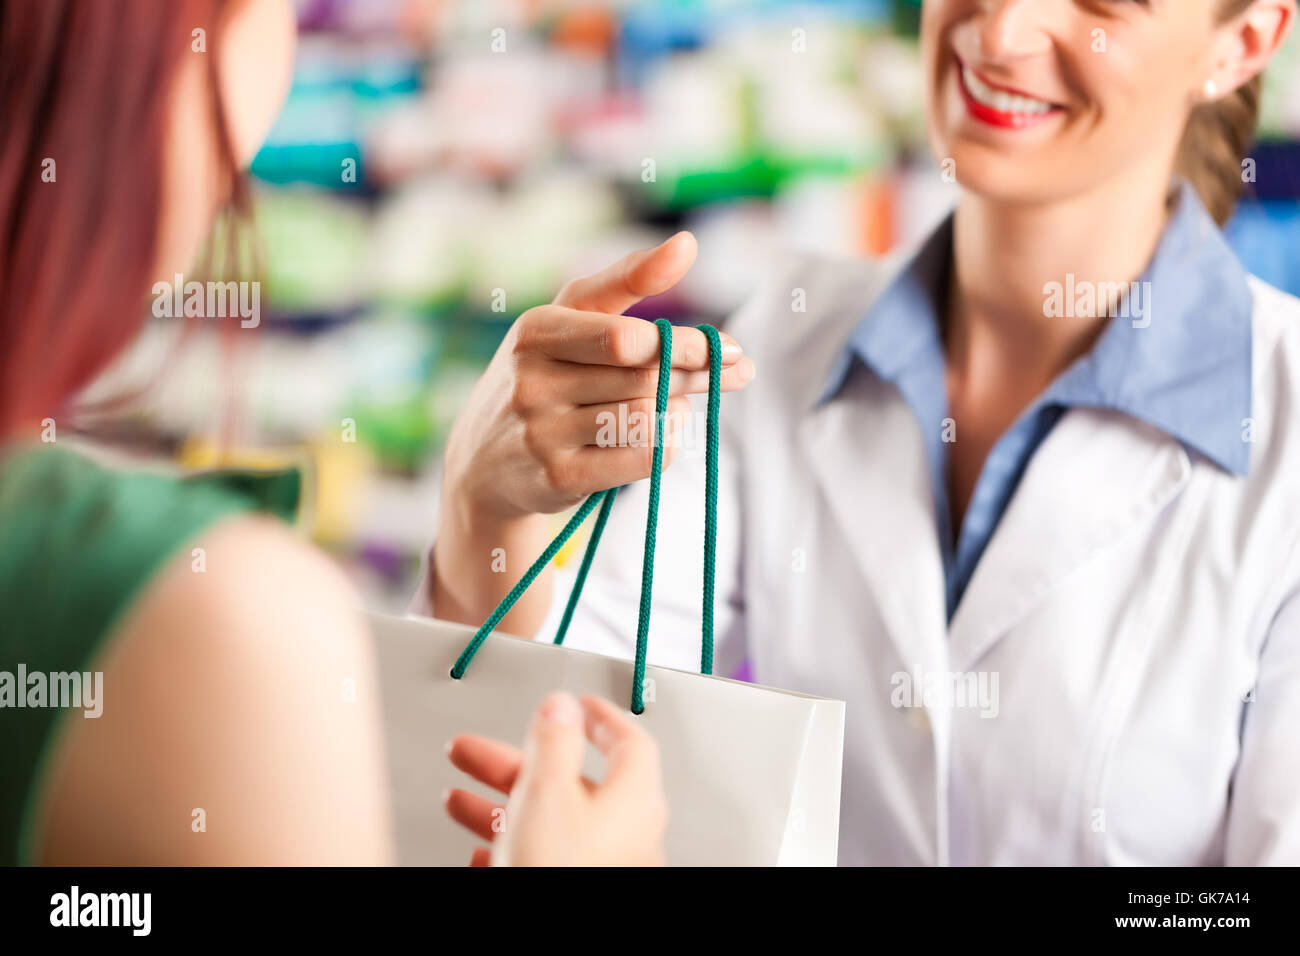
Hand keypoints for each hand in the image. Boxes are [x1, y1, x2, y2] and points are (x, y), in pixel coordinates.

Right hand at [440, 231, 754, 521]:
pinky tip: (660, 436)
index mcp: (536, 331)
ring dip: (678, 411)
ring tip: (676, 405)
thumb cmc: (546, 374)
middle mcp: (532, 382)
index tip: (731, 348)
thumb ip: (627, 279)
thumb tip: (687, 243)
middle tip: (732, 373)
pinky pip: (642, 460)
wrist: (486, 462)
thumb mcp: (571, 318)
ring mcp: (542, 435)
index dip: (687, 344)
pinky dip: (665, 446)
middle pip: (644, 378)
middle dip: (697, 374)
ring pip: (647, 419)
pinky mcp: (559, 479)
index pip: (626, 338)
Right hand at [443, 692, 668, 865]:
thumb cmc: (560, 873)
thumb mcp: (547, 792)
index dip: (600, 718)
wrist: (550, 944)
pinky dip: (512, 847)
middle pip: (572, 782)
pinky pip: (545, 860)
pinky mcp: (577, 886)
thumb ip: (554, 741)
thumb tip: (561, 706)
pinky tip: (481, 852)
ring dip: (502, 804)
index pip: (629, 742)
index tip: (577, 705)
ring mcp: (605, 866)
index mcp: (633, 798)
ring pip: (551, 823)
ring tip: (457, 796)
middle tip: (474, 749)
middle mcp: (628, 833)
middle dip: (515, 763)